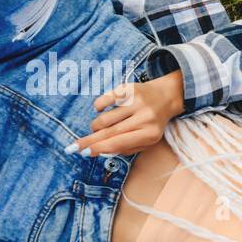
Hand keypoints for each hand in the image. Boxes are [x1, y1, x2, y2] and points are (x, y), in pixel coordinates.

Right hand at [65, 69, 184, 157]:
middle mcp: (145, 117)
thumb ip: (127, 148)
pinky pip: (105, 99)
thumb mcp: (147, 140)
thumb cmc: (152, 123)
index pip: (120, 143)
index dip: (100, 148)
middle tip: (74, 147)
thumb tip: (101, 152)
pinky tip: (100, 110)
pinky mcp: (129, 89)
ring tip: (96, 128)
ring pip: (105, 118)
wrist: (167, 96)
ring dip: (96, 125)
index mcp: (150, 134)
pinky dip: (98, 107)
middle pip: (110, 132)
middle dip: (90, 140)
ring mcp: (137, 102)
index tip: (85, 153)